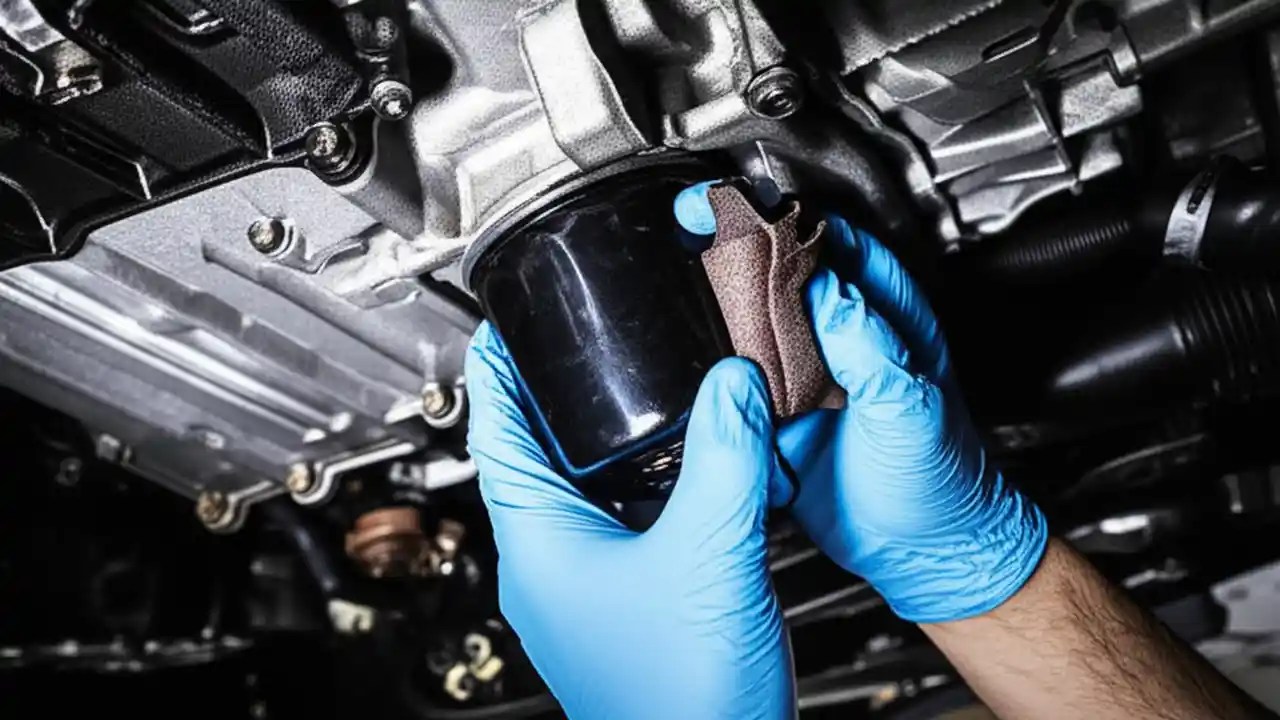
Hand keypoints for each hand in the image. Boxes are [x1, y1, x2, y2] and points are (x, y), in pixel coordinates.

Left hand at [465, 323, 795, 719]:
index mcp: (538, 543)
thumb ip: (725, 456)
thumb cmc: (685, 696)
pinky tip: (680, 465)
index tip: (500, 320)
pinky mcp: (622, 603)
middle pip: (534, 453)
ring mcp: (582, 587)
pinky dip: (637, 481)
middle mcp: (547, 564)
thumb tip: (734, 382)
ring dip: (597, 437)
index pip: (495, 431)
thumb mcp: (711, 552)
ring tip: (626, 385)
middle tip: (574, 338)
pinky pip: (617, 522)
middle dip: (552, 393)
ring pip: (578, 490)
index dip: (494, 370)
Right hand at [675, 186, 1047, 623]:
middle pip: (778, 275)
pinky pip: (735, 385)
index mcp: (885, 316)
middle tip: (688, 231)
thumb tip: (826, 290)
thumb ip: (871, 347)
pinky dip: (711, 376)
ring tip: (677, 293)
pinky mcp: (776, 418)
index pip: (833, 242)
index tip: (741, 205)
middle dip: (734, 252)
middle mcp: (840, 336)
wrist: (922, 556)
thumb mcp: (912, 407)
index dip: (785, 216)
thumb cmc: (942, 480)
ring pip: (750, 325)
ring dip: (716, 311)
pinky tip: (687, 365)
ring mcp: (805, 375)